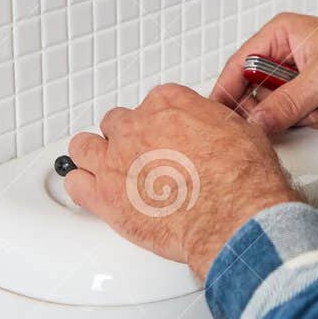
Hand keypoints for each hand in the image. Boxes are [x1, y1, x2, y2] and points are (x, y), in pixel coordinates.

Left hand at [64, 84, 301, 278]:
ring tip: (104, 167)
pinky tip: (91, 191)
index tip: (164, 133)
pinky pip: (75, 184)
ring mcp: (117, 160)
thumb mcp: (240, 131)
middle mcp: (137, 127)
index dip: (158, 122)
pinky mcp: (105, 196)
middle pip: (116, 123)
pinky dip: (82, 186)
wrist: (233, 215)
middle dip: (127, 138)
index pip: (151, 103)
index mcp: (168, 104)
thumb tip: (219, 131)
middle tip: (141, 155)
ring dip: (93, 155)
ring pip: (84, 146)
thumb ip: (215, 126)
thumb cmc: (241, 179)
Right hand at [212, 13, 317, 134]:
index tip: (219, 120)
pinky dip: (316, 119)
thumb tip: (255, 124)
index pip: (239, 66)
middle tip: (294, 116)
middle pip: (256, 93)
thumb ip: (287, 103)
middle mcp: (286, 53)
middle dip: (278, 110)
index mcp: (281, 34)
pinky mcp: (314, 94)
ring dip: (302, 117)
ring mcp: (300, 76)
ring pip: (278, 109)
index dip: (227, 93)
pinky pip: (299, 116)